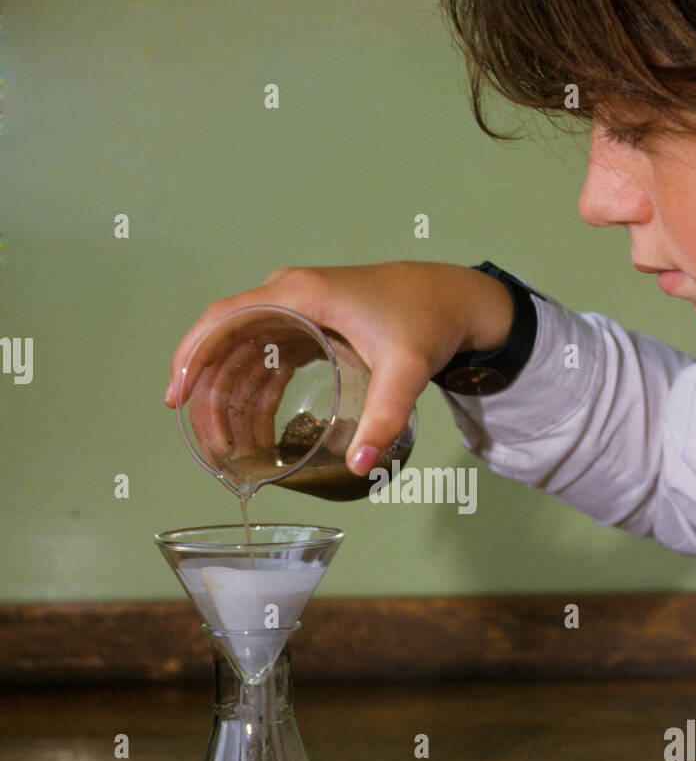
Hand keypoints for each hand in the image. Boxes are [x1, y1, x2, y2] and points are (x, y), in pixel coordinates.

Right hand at [166, 262, 512, 473]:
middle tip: (209, 447)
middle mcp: (288, 297)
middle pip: (225, 344)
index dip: (192, 354)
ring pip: (242, 357)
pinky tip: (251, 433)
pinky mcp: (308, 329)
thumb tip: (359, 465)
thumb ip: (384, 415)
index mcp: (299, 294)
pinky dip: (253, 396)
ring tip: (227, 451)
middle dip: (209, 395)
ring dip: (229, 401)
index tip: (175, 396)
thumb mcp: (406, 369)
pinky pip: (264, 362)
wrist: (455, 299)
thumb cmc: (428, 321)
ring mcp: (296, 312)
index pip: (224, 319)